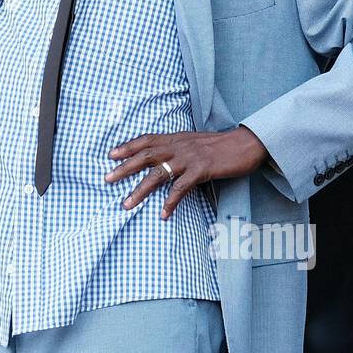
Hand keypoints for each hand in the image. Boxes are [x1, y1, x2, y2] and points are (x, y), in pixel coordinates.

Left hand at [105, 126, 268, 218]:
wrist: (246, 143)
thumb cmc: (219, 145)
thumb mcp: (194, 142)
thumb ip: (177, 147)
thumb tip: (162, 158)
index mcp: (175, 138)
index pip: (146, 140)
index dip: (127, 146)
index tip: (110, 155)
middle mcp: (178, 145)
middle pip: (145, 156)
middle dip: (124, 168)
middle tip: (107, 179)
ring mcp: (189, 158)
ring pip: (158, 174)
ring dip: (140, 190)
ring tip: (126, 204)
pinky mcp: (202, 170)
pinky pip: (181, 188)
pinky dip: (170, 202)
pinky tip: (162, 214)